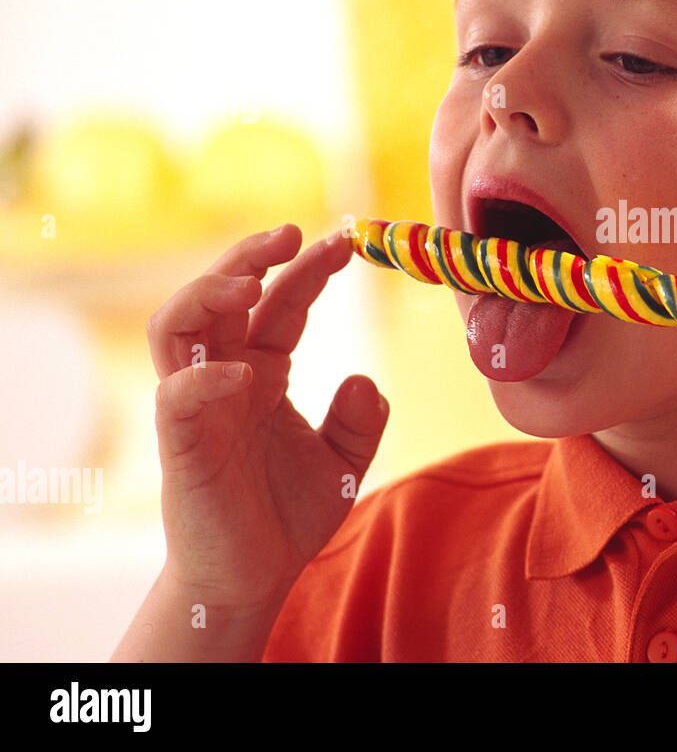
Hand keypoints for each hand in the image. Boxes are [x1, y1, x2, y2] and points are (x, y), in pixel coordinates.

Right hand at [147, 224, 388, 609]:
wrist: (254, 578)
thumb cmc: (288, 514)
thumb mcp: (345, 462)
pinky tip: (247, 376)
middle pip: (218, 295)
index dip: (309, 270)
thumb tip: (365, 379)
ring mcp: (198, 406)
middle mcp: (226, 377)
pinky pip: (177, 398)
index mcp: (263, 370)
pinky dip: (204, 379)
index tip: (347, 242)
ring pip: (177, 326)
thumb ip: (362, 420)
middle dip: (249, 256)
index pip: (281, 304)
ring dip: (208, 293)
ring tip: (253, 280)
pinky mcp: (181, 445)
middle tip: (291, 233)